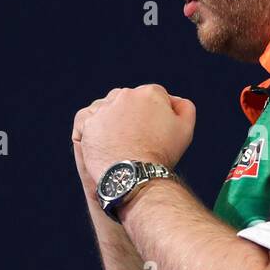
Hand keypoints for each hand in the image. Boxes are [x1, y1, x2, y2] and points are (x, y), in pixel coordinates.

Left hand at [72, 85, 195, 195]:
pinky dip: (89, 126)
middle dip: (130, 114)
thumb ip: (184, 108)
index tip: (151, 129)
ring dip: (109, 119)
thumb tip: (174, 100)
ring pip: (105, 107)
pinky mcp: (88, 123)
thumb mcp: (185, 129)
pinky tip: (97, 137)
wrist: (137, 175)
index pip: (151, 96)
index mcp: (150, 93)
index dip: (152, 113)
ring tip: (116, 140)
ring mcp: (104, 108)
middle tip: (134, 136)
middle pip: (127, 100)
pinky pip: (84, 119)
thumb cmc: (162, 154)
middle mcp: (125, 95)